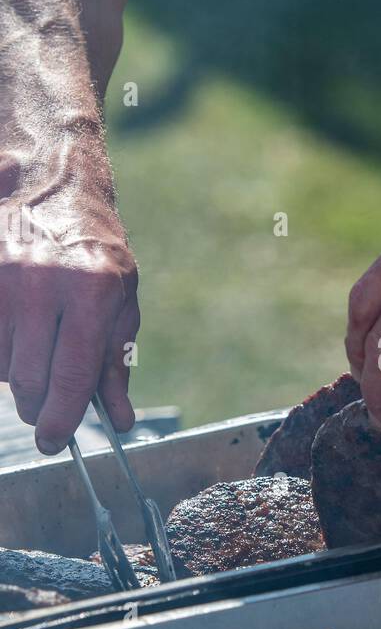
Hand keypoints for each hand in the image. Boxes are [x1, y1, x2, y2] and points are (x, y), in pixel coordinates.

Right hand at [0, 176, 138, 453]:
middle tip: (45, 405)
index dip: (61, 420)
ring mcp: (2, 278)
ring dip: (14, 374)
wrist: (49, 186)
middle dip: (37, 404)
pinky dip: (0, 352)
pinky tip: (14, 333)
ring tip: (33, 347)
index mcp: (90, 292)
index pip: (70, 377)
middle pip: (27, 380)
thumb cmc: (94, 250)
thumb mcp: (121, 302)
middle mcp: (42, 283)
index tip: (54, 442)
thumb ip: (116, 364)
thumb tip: (118, 421)